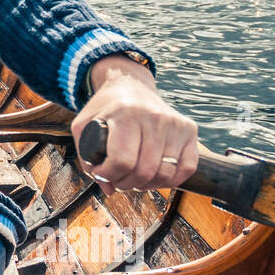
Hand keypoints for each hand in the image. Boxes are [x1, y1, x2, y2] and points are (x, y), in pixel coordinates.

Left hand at [70, 57, 197, 195]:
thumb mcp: (84, 124)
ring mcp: (175, 123)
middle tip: (118, 181)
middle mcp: (155, 117)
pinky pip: (186, 168)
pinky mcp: (189, 130)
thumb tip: (108, 189)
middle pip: (144, 171)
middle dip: (126, 184)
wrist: (132, 86)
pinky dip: (171, 181)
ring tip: (134, 179)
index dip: (109, 175)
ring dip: (146, 185)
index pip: (122, 160)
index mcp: (126, 113)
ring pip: (165, 174)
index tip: (102, 173)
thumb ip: (86, 157)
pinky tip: (155, 177)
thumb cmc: (107, 109)